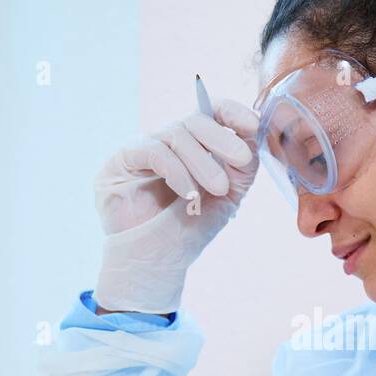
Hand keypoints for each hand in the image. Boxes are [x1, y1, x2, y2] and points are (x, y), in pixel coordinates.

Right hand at [93, 99, 258, 313]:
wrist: (156, 262)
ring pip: (176, 134)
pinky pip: (153, 152)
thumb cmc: (188, 230)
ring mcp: (142, 149)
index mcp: (193, 145)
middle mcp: (166, 142)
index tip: (253, 125)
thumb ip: (241, 167)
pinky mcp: (119, 161)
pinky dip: (177, 171)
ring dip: (202, 162)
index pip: (212, 112)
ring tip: (218, 189)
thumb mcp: (226, 196)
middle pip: (195, 120)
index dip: (233, 112)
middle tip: (242, 159)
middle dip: (222, 138)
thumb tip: (255, 135)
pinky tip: (189, 194)